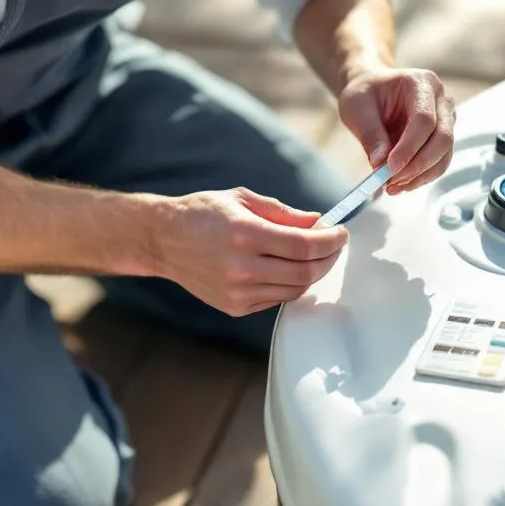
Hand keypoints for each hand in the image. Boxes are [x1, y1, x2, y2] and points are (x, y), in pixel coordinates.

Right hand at [151, 188, 348, 316]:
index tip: (341, 232)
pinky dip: (289, 284)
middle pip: (304, 272)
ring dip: (312, 273)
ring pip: (294, 289)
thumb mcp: (242, 199)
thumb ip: (283, 212)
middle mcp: (241, 267)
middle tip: (334, 245)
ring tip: (313, 255)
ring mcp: (237, 291)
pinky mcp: (235, 306)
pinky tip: (286, 268)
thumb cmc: (203, 213)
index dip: (329, 241)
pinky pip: (276, 299)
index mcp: (244, 234)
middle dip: (328, 258)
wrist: (163, 240)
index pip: (303, 245)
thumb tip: (317, 222)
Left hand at [337, 66, 455, 193]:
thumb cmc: (365, 92)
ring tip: (392, 187)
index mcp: (422, 82)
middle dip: (417, 165)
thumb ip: (370, 133)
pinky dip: (421, 177)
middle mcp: (441, 99)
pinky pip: (439, 162)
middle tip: (391, 181)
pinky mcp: (442, 137)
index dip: (409, 147)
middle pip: (442, 138)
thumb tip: (380, 164)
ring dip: (420, 176)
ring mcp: (446, 119)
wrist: (373, 90)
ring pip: (444, 154)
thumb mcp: (357, 107)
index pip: (424, 119)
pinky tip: (401, 185)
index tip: (390, 168)